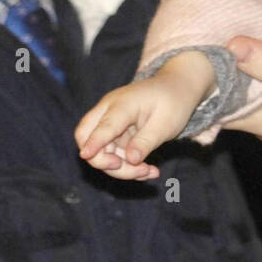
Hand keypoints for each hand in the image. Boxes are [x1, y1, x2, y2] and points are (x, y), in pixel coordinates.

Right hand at [75, 52, 216, 180]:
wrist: (176, 89)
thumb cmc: (172, 102)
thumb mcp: (165, 124)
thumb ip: (146, 142)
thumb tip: (130, 160)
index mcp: (122, 104)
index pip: (103, 125)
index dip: (94, 142)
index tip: (86, 155)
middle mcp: (108, 111)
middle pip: (86, 136)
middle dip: (102, 161)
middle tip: (129, 169)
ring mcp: (109, 122)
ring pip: (99, 151)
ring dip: (120, 168)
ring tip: (149, 172)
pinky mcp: (113, 133)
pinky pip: (111, 154)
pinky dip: (126, 166)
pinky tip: (148, 170)